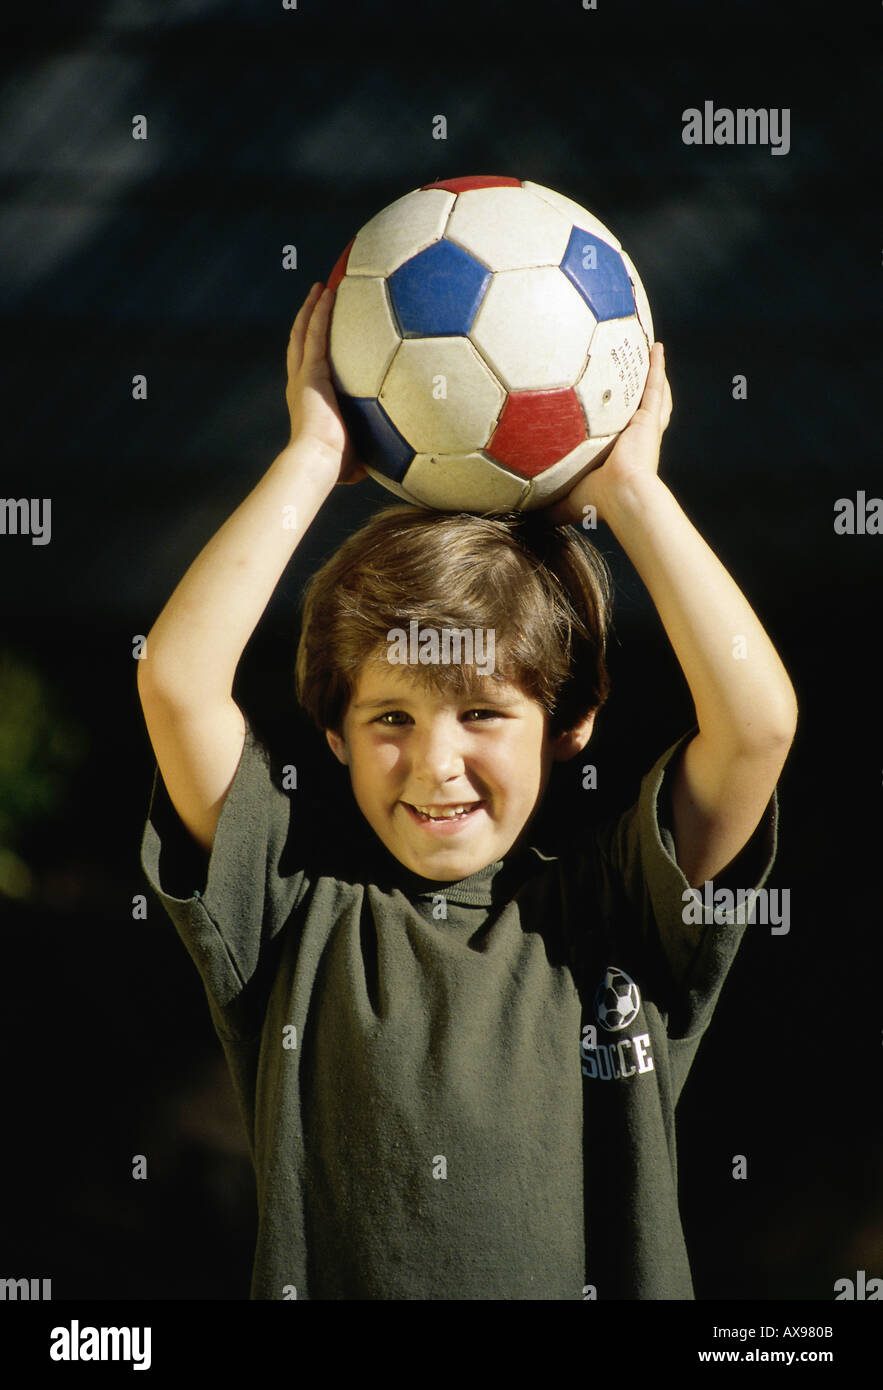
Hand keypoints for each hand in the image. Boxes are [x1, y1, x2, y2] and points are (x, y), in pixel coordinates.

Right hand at [285, 283, 365, 483]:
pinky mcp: (310, 371)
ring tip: (320, 288)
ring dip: (311, 309)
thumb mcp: (354, 456)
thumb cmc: (335, 466)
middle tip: (316, 300)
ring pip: (304, 332)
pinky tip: (327, 293)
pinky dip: (319, 312)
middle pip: (300, 343)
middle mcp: (301, 383)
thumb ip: (368, 452)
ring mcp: (304, 375)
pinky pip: (315, 333)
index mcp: (308, 399)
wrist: (320, 460)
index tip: (319, 334)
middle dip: (307, 320)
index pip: (308, 367)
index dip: (311, 348)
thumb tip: (388, 462)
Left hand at [545, 342, 672, 524]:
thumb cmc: (596, 501)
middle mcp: (635, 440)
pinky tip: (656, 347)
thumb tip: (522, 514)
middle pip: (640, 411)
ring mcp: (645, 428)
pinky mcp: (649, 419)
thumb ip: (547, 503)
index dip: (617, 422)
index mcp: (619, 456)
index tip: (607, 410)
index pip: (619, 434)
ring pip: (652, 396)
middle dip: (639, 393)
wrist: (621, 496)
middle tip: (634, 373)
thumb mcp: (565, 498)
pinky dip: (657, 366)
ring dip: (653, 376)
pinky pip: (654, 386)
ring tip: (650, 354)